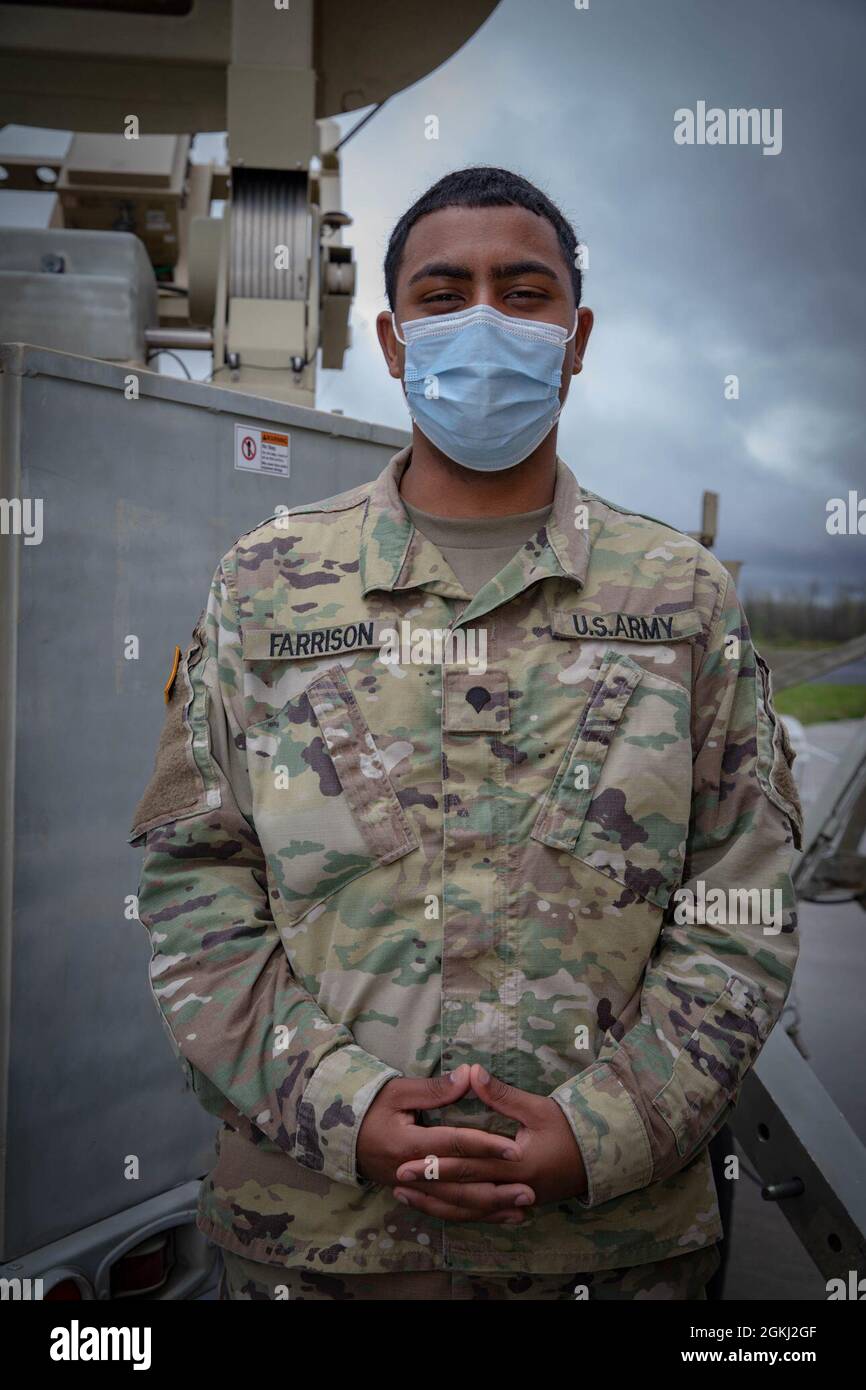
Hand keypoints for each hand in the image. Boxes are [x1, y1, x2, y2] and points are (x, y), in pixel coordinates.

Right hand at [357, 1065, 533, 1224]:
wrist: (338, 1134)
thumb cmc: (370, 1106)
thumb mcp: (398, 1091)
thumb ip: (435, 1089)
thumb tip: (469, 1075)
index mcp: (407, 1144)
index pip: (453, 1146)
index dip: (484, 1146)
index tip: (514, 1149)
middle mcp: (411, 1173)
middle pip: (459, 1186)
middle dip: (496, 1189)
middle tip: (528, 1190)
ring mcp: (412, 1189)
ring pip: (456, 1205)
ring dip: (489, 1209)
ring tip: (521, 1210)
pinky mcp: (415, 1195)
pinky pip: (447, 1210)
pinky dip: (473, 1215)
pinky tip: (497, 1216)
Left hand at [392, 1065, 587, 1216]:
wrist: (602, 1156)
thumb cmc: (571, 1128)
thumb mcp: (538, 1108)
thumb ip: (502, 1095)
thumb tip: (472, 1072)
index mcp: (518, 1164)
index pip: (470, 1164)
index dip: (438, 1162)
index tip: (409, 1159)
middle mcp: (514, 1188)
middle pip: (465, 1190)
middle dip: (430, 1185)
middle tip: (398, 1178)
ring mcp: (516, 1200)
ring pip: (470, 1208)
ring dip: (438, 1203)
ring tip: (408, 1195)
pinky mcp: (517, 1203)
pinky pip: (483, 1213)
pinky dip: (459, 1211)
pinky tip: (438, 1207)